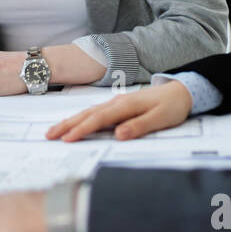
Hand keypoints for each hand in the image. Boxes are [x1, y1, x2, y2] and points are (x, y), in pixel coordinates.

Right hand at [46, 83, 191, 141]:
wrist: (181, 91)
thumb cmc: (172, 106)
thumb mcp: (161, 119)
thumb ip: (139, 126)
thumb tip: (119, 135)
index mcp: (125, 106)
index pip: (98, 120)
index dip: (82, 130)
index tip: (67, 139)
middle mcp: (117, 103)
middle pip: (87, 114)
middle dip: (67, 124)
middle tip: (49, 135)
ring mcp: (116, 103)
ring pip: (88, 112)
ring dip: (70, 121)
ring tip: (55, 130)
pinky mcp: (118, 106)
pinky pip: (95, 112)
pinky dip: (81, 118)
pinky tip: (75, 123)